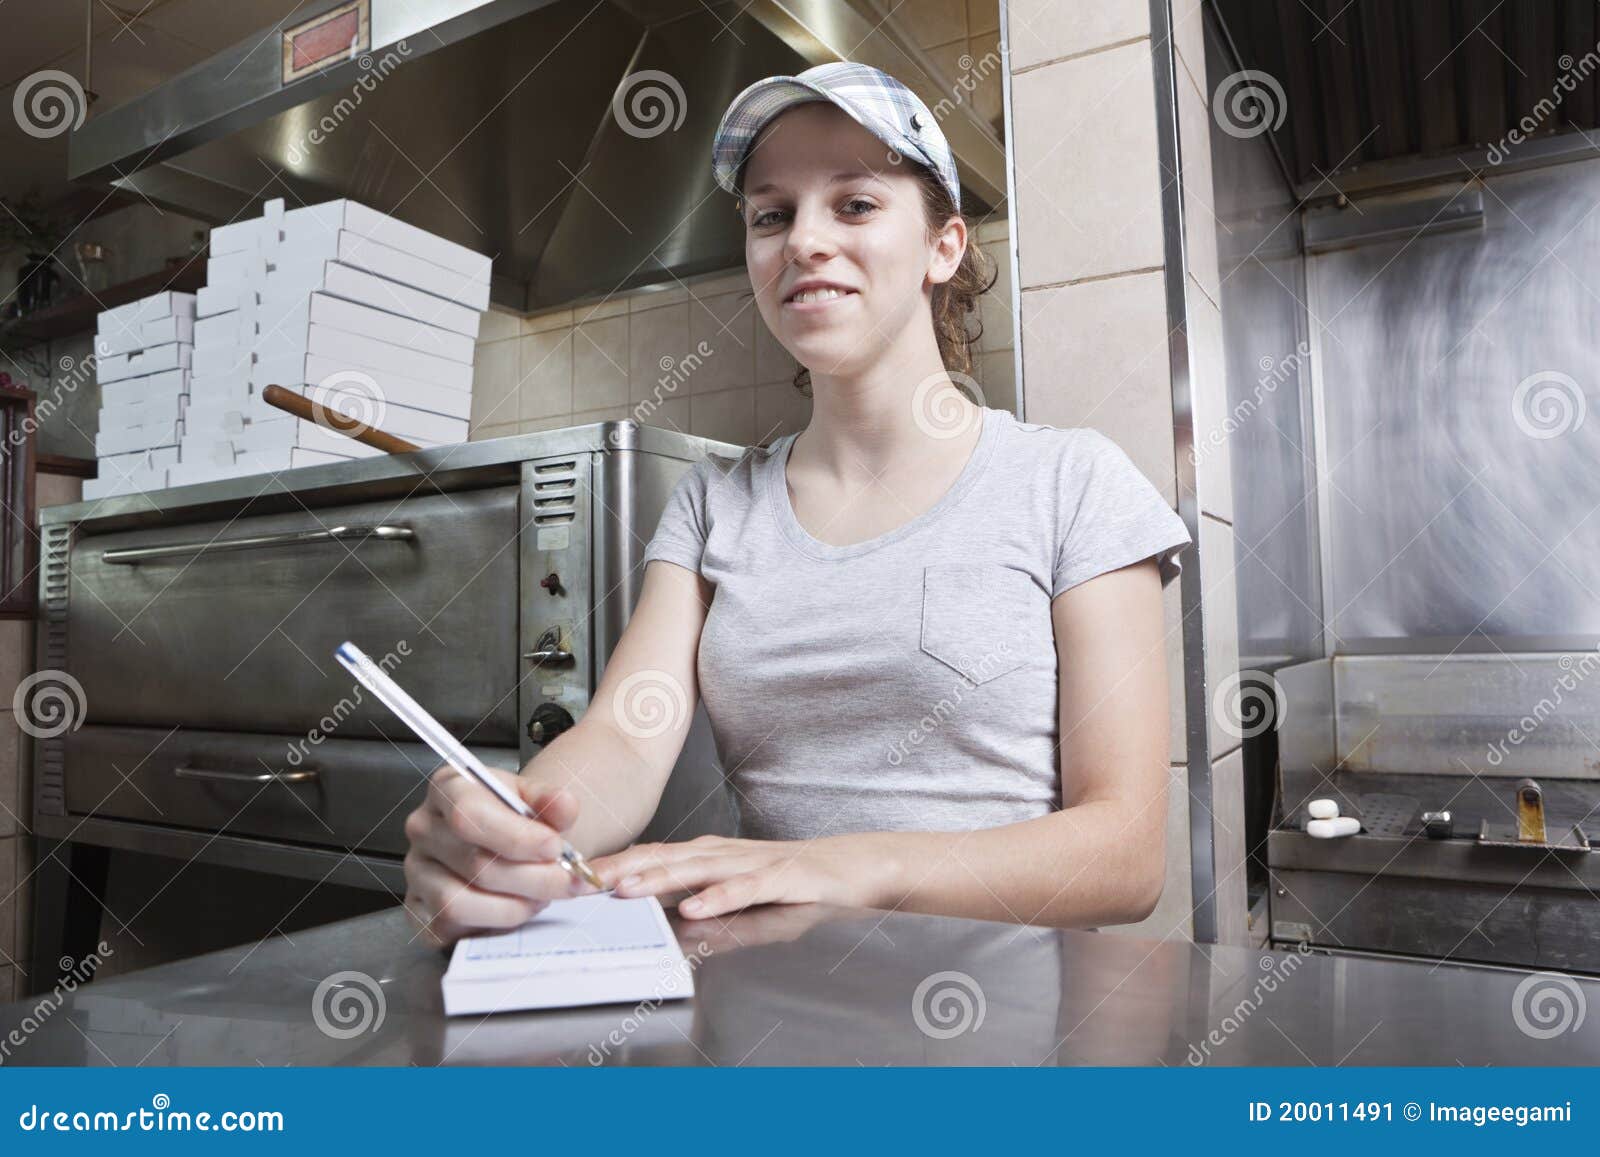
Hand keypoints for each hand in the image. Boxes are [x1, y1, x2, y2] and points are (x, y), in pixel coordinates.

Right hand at [402, 766, 587, 946]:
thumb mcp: (533, 798)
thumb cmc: (513, 818)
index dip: (517, 837)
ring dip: (515, 906)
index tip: (555, 847)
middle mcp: (423, 829)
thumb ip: (551, 801)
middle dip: (535, 879)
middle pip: (476, 864)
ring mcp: (416, 872)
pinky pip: (452, 929)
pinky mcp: (419, 912)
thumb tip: (565, 806)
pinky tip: (520, 910)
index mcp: (448, 788)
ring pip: (460, 903)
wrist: (500, 840)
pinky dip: (496, 927)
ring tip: (542, 897)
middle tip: (571, 881)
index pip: (469, 814)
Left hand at [588, 833, 892, 919]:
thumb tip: (663, 929)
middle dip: (621, 869)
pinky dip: (718, 898)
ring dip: (657, 880)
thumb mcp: (740, 902)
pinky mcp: (780, 878)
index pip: (651, 858)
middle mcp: (722, 855)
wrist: (849, 869)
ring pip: (696, 869)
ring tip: (624, 890)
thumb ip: (701, 913)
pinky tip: (695, 908)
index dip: (614, 867)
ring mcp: (749, 864)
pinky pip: (744, 888)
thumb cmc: (793, 885)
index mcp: (707, 857)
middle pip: (664, 858)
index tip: (575, 879)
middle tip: (582, 881)